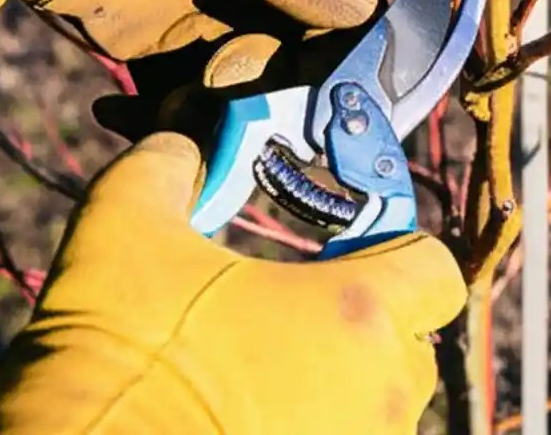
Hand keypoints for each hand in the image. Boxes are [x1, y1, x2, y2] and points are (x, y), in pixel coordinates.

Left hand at [0, 0, 381, 137]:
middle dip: (270, 82)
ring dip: (216, 102)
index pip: (347, 14)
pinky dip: (160, 120)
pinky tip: (118, 104)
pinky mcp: (169, 66)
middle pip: (301, 71)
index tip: (327, 82)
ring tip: (181, 80)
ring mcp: (217, 35)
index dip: (347, 53)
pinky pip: (188, 113)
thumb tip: (364, 12)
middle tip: (220, 65)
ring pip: (248, 100)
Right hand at [0, 132, 466, 434]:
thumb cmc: (115, 349)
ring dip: (340, 378)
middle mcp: (380, 395)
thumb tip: (181, 142)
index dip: (396, 243)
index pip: (436, 266)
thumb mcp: (128, 223)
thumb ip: (170, 163)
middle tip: (297, 300)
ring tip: (267, 363)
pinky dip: (315, 423)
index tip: (349, 240)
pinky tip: (251, 410)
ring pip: (380, 405)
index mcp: (356, 314)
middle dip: (368, 318)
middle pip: (411, 341)